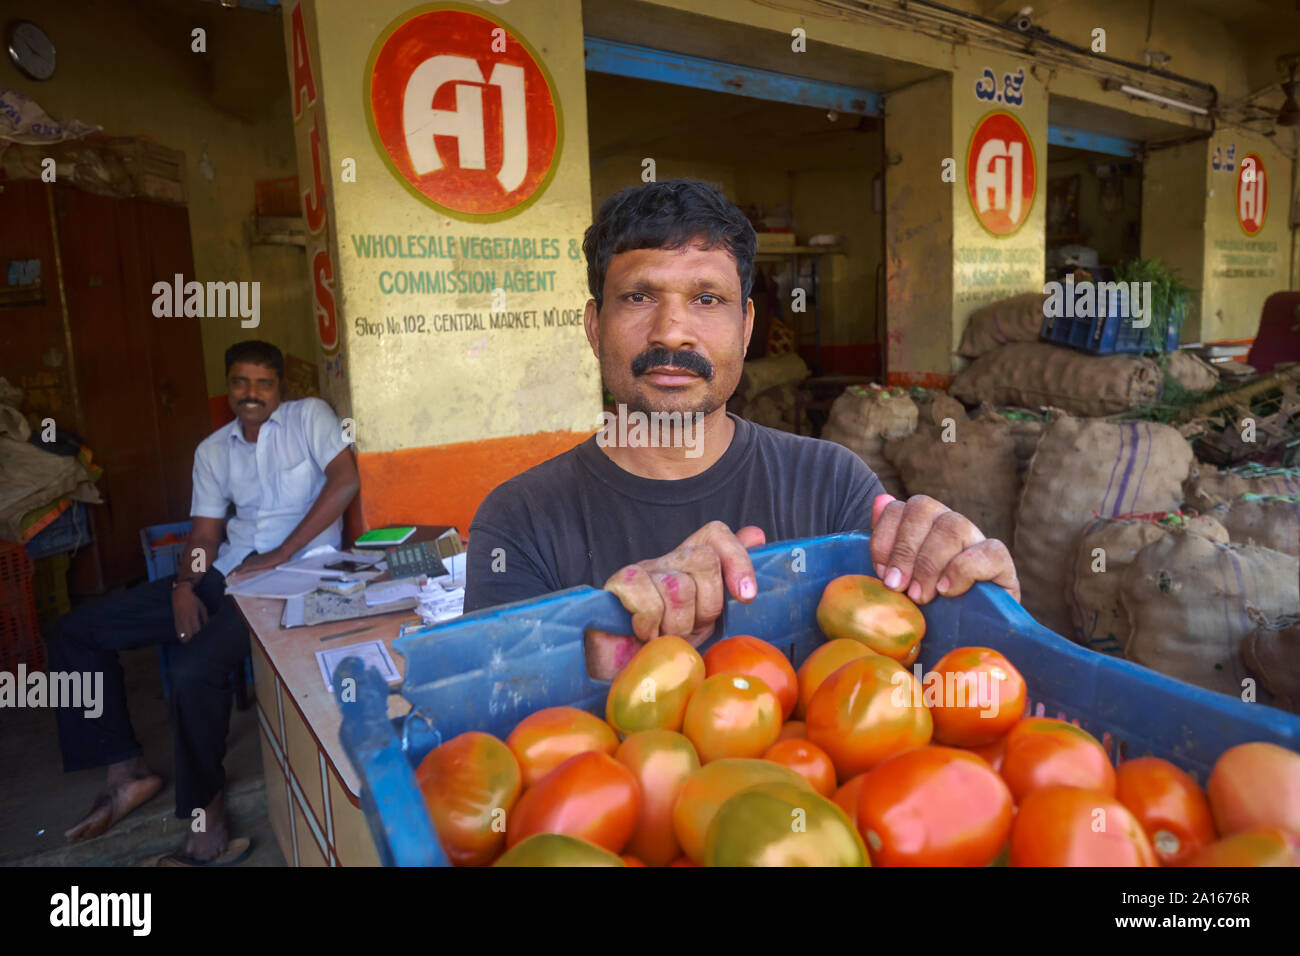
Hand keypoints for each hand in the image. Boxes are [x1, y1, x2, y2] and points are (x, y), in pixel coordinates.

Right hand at [171, 585, 208, 642]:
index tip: (204, 639)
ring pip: (182, 636)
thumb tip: (207, 628)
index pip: (196, 631)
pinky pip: (178, 633)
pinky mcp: (175, 622)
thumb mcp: (202, 608)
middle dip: (193, 640)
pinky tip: (187, 637)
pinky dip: (182, 637)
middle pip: (188, 636)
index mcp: (192, 616)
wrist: (180, 594)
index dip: (200, 637)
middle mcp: (184, 619)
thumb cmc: (193, 601)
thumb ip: (205, 619)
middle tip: (199, 641)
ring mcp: (178, 621)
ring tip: (193, 641)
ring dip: (187, 640)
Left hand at [229, 547, 285, 578]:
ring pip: (238, 568)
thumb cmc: (278, 560)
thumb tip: (265, 575)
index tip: (231, 578)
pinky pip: (243, 568)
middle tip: (224, 581)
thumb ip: (265, 570)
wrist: (281, 553)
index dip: (236, 572)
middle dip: (231, 574)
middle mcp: (251, 560)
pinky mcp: (254, 563)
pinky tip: (232, 575)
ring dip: (232, 574)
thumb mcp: (270, 566)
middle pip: (238, 568)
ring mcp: (252, 561)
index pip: (242, 567)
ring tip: (225, 580)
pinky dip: (237, 572)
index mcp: (254, 561)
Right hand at [603, 521, 766, 643]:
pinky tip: (644, 636)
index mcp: (690, 566)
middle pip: (704, 560)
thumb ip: (730, 579)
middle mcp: (666, 562)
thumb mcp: (709, 620)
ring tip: (666, 638)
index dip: (737, 560)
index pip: (715, 535)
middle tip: (691, 629)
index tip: (746, 596)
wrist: (626, 677)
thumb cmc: (668, 651)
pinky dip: (650, 627)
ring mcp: (641, 571)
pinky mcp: (617, 585)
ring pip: (679, 586)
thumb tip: (756, 535)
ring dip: (676, 625)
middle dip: (706, 606)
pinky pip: (647, 601)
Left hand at [870, 493, 1019, 603]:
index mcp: (922, 526)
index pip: (901, 507)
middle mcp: (950, 526)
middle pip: (924, 508)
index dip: (885, 536)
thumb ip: (887, 545)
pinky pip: (990, 551)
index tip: (881, 572)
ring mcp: (977, 543)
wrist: (964, 645)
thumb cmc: (925, 611)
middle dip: (904, 549)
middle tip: (897, 586)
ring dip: (930, 562)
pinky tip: (947, 591)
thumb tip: (880, 501)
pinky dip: (963, 570)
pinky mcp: (1003, 567)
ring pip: (954, 525)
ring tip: (920, 596)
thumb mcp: (900, 582)